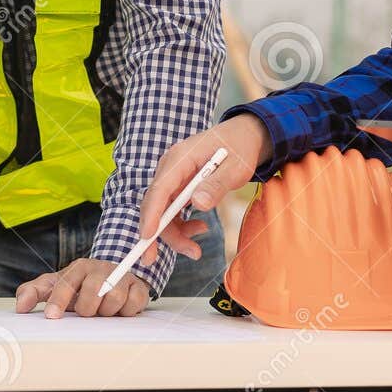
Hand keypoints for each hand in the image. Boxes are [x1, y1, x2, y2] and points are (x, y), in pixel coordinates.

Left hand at [14, 258, 148, 317]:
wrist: (112, 278)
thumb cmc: (81, 286)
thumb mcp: (55, 285)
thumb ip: (34, 292)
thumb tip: (20, 307)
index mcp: (78, 267)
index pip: (66, 283)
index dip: (58, 301)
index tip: (52, 316)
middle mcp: (100, 269)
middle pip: (93, 291)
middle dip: (87, 308)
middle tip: (86, 312)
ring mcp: (121, 277)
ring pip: (114, 299)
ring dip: (106, 312)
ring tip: (102, 311)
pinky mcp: (138, 288)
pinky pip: (133, 304)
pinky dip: (125, 312)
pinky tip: (119, 310)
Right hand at [136, 114, 270, 268]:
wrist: (245, 136)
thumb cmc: (240, 147)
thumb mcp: (235, 167)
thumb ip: (216, 184)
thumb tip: (197, 204)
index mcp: (179, 158)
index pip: (159, 189)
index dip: (151, 214)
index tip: (147, 237)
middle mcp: (170, 168)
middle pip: (157, 204)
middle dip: (162, 234)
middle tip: (182, 255)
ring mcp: (173, 177)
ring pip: (163, 212)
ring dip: (175, 233)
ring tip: (196, 250)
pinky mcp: (179, 186)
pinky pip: (173, 210)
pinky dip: (182, 225)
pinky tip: (200, 229)